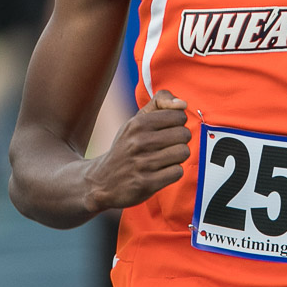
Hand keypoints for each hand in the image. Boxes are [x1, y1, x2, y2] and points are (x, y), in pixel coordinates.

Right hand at [85, 90, 190, 210]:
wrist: (102, 182)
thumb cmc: (127, 147)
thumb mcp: (137, 121)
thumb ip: (160, 102)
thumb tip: (183, 104)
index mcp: (137, 123)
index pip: (179, 115)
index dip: (177, 124)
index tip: (165, 131)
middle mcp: (139, 142)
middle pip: (184, 134)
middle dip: (179, 141)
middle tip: (164, 147)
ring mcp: (142, 163)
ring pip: (183, 152)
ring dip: (177, 158)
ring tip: (163, 159)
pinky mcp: (146, 183)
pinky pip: (178, 172)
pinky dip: (172, 173)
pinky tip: (160, 173)